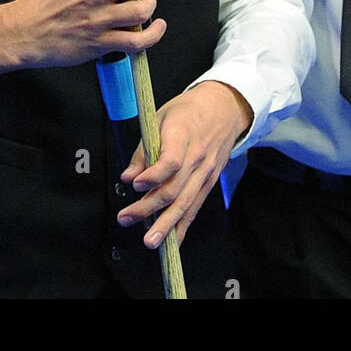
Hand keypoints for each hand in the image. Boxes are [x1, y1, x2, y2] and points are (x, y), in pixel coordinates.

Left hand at [117, 80, 251, 247]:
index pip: (171, 161)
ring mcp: (205, 172)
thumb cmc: (188, 112)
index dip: (153, 176)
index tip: (135, 185)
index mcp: (183, 135)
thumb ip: (143, 150)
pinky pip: (195, 207)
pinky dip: (182, 226)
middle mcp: (197, 157)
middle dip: (148, 208)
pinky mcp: (209, 182)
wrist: (224, 109)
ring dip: (165, 225)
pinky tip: (172, 241)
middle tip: (126, 218)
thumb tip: (127, 177)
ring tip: (150, 241)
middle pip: (174, 189)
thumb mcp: (159, 118)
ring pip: (185, 203)